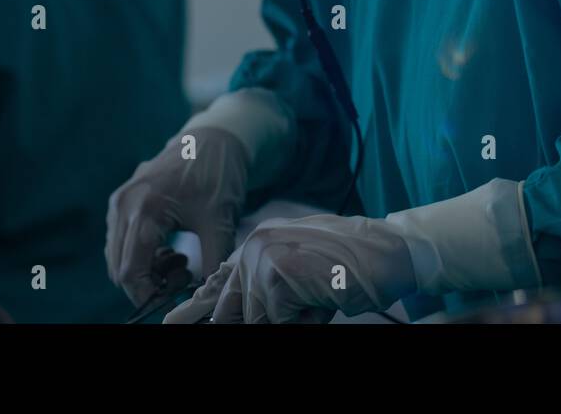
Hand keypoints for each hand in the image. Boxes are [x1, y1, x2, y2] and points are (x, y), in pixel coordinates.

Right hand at [105, 128, 249, 305]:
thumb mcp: (220, 223)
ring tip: (179, 257)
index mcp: (145, 209)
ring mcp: (119, 200)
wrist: (216, 138)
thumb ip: (212, 263)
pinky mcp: (122, 199)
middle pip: (119, 267)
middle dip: (149, 282)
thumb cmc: (219, 176)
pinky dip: (141, 252)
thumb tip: (204, 294)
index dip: (148, 294)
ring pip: (118, 256)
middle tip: (183, 274)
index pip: (131, 271)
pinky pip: (121, 240)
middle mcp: (124, 204)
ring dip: (145, 267)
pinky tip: (169, 246)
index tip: (175, 295)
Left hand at [163, 214, 416, 323]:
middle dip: (264, 316)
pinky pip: (274, 316)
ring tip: (318, 295)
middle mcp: (257, 244)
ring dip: (289, 317)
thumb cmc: (352, 266)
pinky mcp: (275, 270)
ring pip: (256, 316)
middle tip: (305, 297)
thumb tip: (238, 316)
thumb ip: (271, 290)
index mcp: (262, 241)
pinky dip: (300, 317)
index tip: (173, 320)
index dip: (201, 305)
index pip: (222, 280)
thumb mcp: (302, 276)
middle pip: (235, 306)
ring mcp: (264, 255)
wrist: (388, 252)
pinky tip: (320, 295)